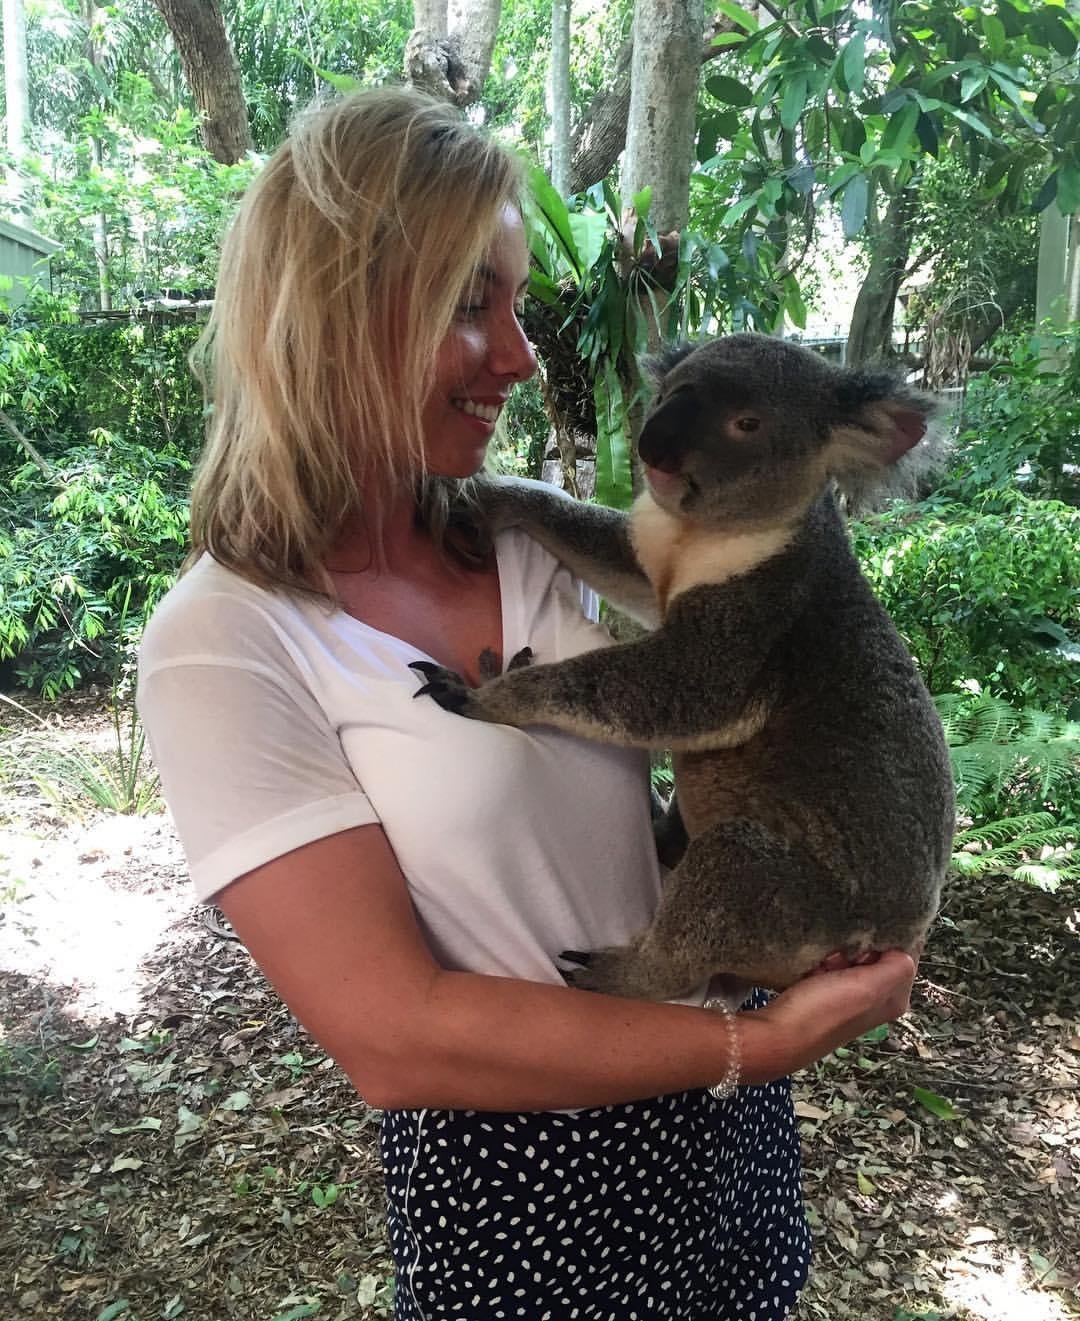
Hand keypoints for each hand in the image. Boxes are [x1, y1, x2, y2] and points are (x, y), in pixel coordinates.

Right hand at [740, 948, 916, 1083]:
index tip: (867, 938)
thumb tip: (906, 951)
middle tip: (842, 953)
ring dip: (837, 954)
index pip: (905, 954)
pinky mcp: (824, 995)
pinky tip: (813, 969)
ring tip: (824, 963)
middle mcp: (874, 1000)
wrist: (777, 1036)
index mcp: (893, 998)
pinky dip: (821, 962)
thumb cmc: (822, 1013)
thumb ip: (896, 967)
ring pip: (850, 959)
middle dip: (859, 946)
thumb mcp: (868, 987)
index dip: (887, 940)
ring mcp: (848, 998)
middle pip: (876, 955)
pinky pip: (829, 967)